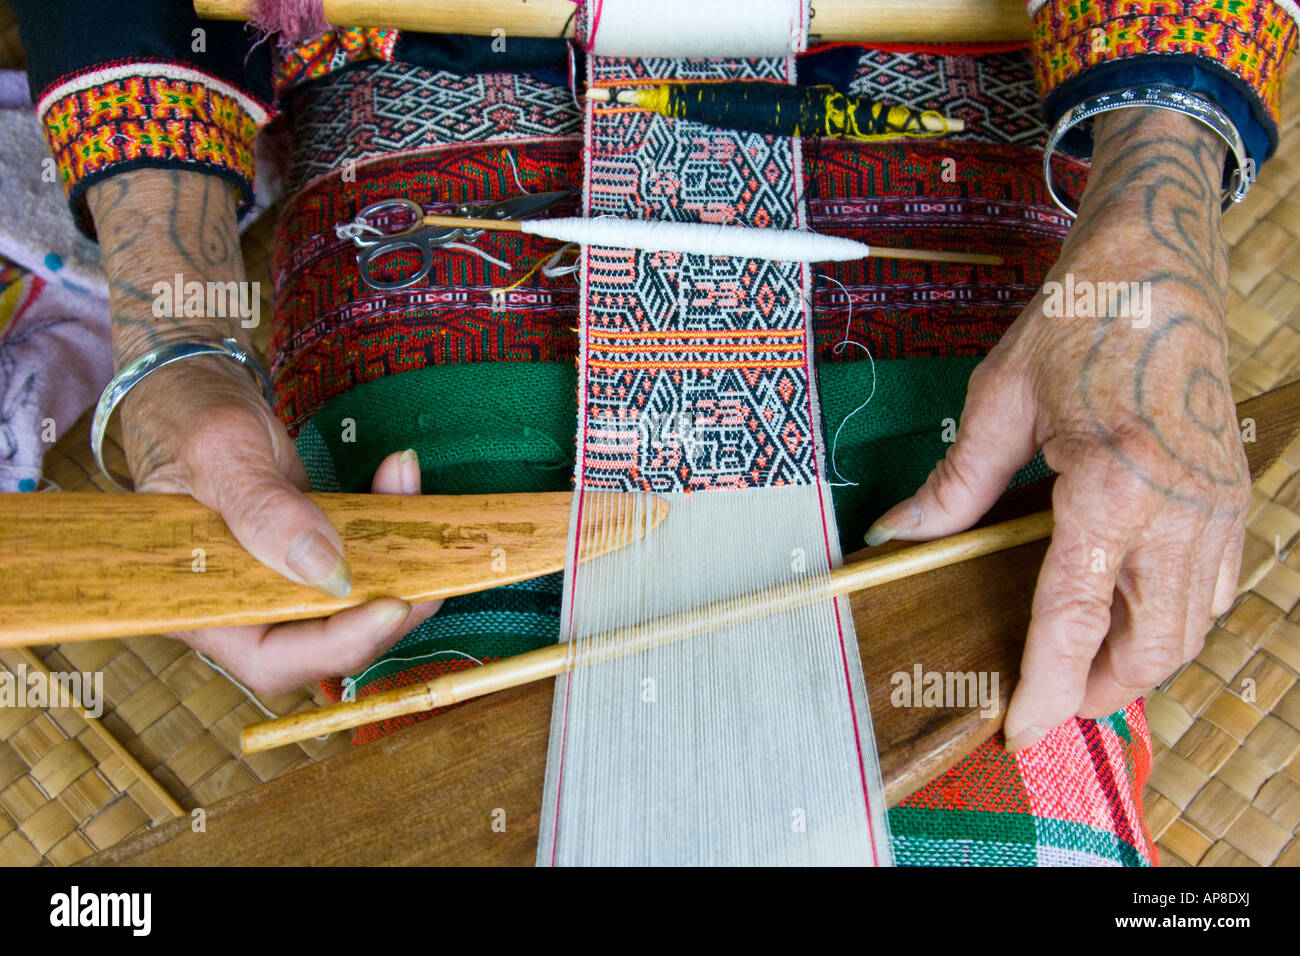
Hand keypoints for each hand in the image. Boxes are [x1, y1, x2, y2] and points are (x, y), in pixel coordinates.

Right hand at [85, 167, 438, 693]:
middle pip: (339, 638)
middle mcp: (250, 607)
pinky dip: (396, 521)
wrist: (187, 380)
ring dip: (406, 553)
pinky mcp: (311, 549)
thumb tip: (334, 571)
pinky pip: (366, 552)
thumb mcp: (217, 456)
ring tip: (420, 490)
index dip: (354, 639)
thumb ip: (268, 515)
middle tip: (448, 549)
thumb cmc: (184, 416)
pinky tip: (402, 470)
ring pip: (361, 597)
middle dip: (400, 596)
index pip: (289, 657)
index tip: (407, 588)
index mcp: (208, 606)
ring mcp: (284, 582)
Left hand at [864, 108, 1249, 750]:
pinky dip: (1172, 624)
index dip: (1045, 687)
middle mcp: (1179, 511)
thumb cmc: (1078, 324)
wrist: (1159, 267)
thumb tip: (896, 536)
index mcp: (1114, 489)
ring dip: (1138, 662)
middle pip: (1147, 646)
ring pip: (1190, 629)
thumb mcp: (999, 402)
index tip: (1021, 730)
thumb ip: (952, 487)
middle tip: (1044, 700)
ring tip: (1082, 670)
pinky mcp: (1233, 497)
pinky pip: (1212, 591)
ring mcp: (1218, 507)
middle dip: (1096, 690)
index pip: (1075, 621)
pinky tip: (1131, 617)